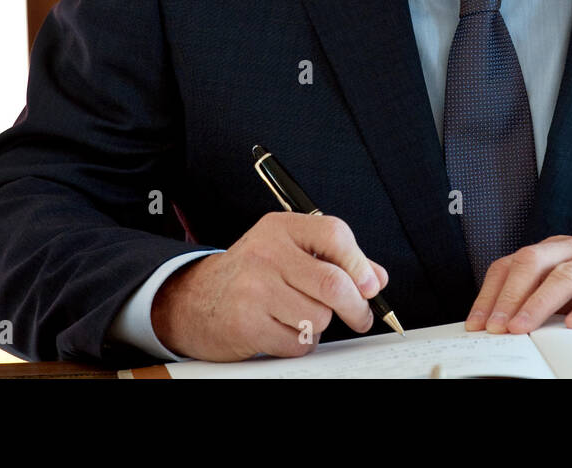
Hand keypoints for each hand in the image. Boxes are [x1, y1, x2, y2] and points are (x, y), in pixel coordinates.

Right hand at [150, 211, 388, 360]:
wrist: (195, 300)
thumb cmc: (251, 275)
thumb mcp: (289, 253)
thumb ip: (335, 261)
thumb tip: (376, 278)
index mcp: (281, 228)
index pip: (334, 235)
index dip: (360, 263)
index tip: (370, 286)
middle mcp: (267, 253)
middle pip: (333, 284)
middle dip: (356, 307)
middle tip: (360, 317)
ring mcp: (255, 288)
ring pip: (319, 317)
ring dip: (319, 326)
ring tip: (298, 317)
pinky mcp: (247, 324)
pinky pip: (297, 342)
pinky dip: (299, 343)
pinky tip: (281, 330)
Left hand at [464, 233, 571, 333]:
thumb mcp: (567, 298)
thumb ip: (539, 303)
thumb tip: (499, 328)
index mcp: (556, 249)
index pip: (513, 263)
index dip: (492, 293)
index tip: (478, 323)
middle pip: (534, 261)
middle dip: (511, 296)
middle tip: (498, 327)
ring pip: (567, 273)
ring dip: (541, 302)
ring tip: (526, 327)